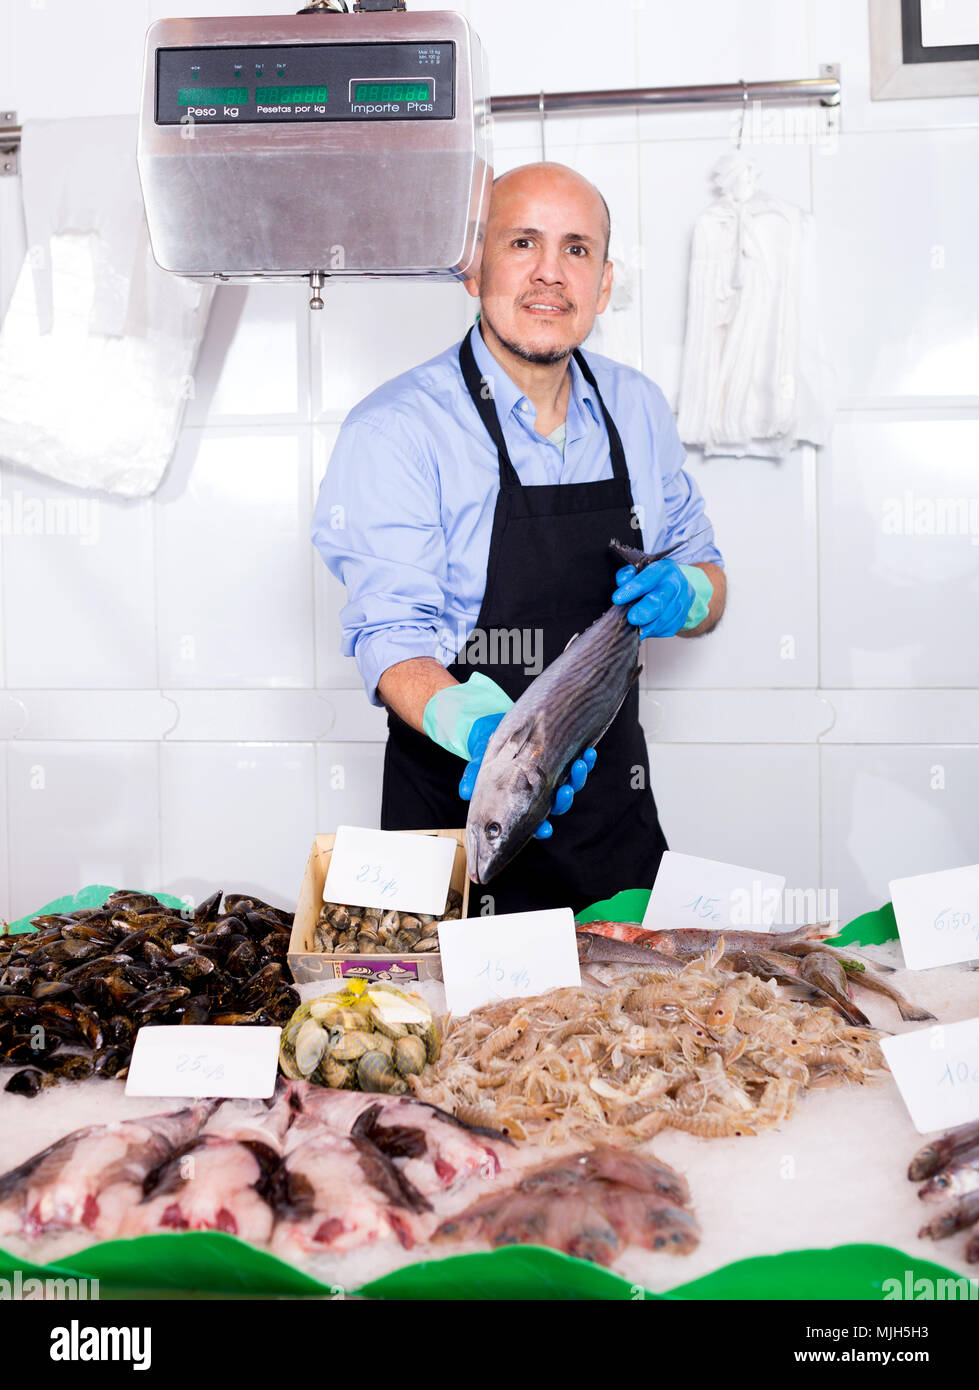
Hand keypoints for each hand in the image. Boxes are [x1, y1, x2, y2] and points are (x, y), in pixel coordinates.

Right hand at [459, 718, 597, 838]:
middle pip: (557, 804)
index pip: (534, 822)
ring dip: (578, 779)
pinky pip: (579, 763)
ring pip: (572, 785)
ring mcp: (555, 775)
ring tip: (579, 765)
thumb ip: (473, 778)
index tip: (545, 830)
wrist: (499, 725)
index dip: (540, 828)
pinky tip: (588, 754)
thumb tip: (465, 792)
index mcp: (522, 801)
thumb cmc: (489, 750)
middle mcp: (541, 791)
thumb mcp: (480, 763)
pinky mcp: (564, 757)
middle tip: (565, 790)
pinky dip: (587, 760)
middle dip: (564, 800)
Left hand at [611, 558, 693, 638]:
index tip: (617, 598)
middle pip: (659, 602)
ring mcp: (682, 603)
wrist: (677, 586)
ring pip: (662, 620)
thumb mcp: (641, 569)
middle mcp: (677, 585)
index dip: (632, 590)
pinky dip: (653, 631)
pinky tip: (645, 628)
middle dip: (643, 612)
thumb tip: (622, 581)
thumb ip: (628, 574)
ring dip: (646, 625)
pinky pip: (666, 629)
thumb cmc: (655, 578)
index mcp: (666, 569)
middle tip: (630, 618)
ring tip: (634, 626)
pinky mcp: (682, 619)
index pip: (648, 580)